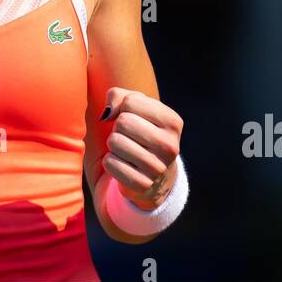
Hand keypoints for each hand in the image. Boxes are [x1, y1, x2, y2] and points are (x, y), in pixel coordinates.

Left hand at [99, 87, 183, 209]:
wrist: (155, 173)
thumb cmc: (141, 130)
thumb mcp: (136, 107)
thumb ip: (118, 96)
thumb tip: (107, 113)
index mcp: (173, 122)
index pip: (131, 102)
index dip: (124, 109)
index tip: (134, 119)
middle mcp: (170, 145)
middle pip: (123, 122)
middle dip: (118, 127)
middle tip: (129, 137)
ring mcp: (158, 168)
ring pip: (114, 142)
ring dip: (113, 145)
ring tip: (126, 150)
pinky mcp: (142, 185)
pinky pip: (109, 163)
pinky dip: (110, 162)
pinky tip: (124, 165)